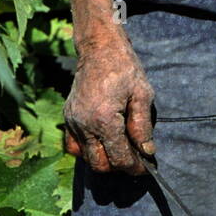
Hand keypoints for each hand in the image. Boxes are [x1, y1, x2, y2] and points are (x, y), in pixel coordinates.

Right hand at [64, 34, 155, 174]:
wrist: (99, 48)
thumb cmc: (124, 68)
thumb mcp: (142, 94)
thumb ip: (143, 126)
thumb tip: (147, 151)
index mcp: (104, 120)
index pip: (119, 159)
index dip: (135, 167)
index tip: (146, 166)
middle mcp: (84, 125)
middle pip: (100, 165)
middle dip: (118, 166)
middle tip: (133, 157)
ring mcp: (73, 122)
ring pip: (86, 158)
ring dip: (103, 159)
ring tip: (119, 148)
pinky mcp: (68, 117)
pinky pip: (73, 146)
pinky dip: (87, 150)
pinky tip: (102, 141)